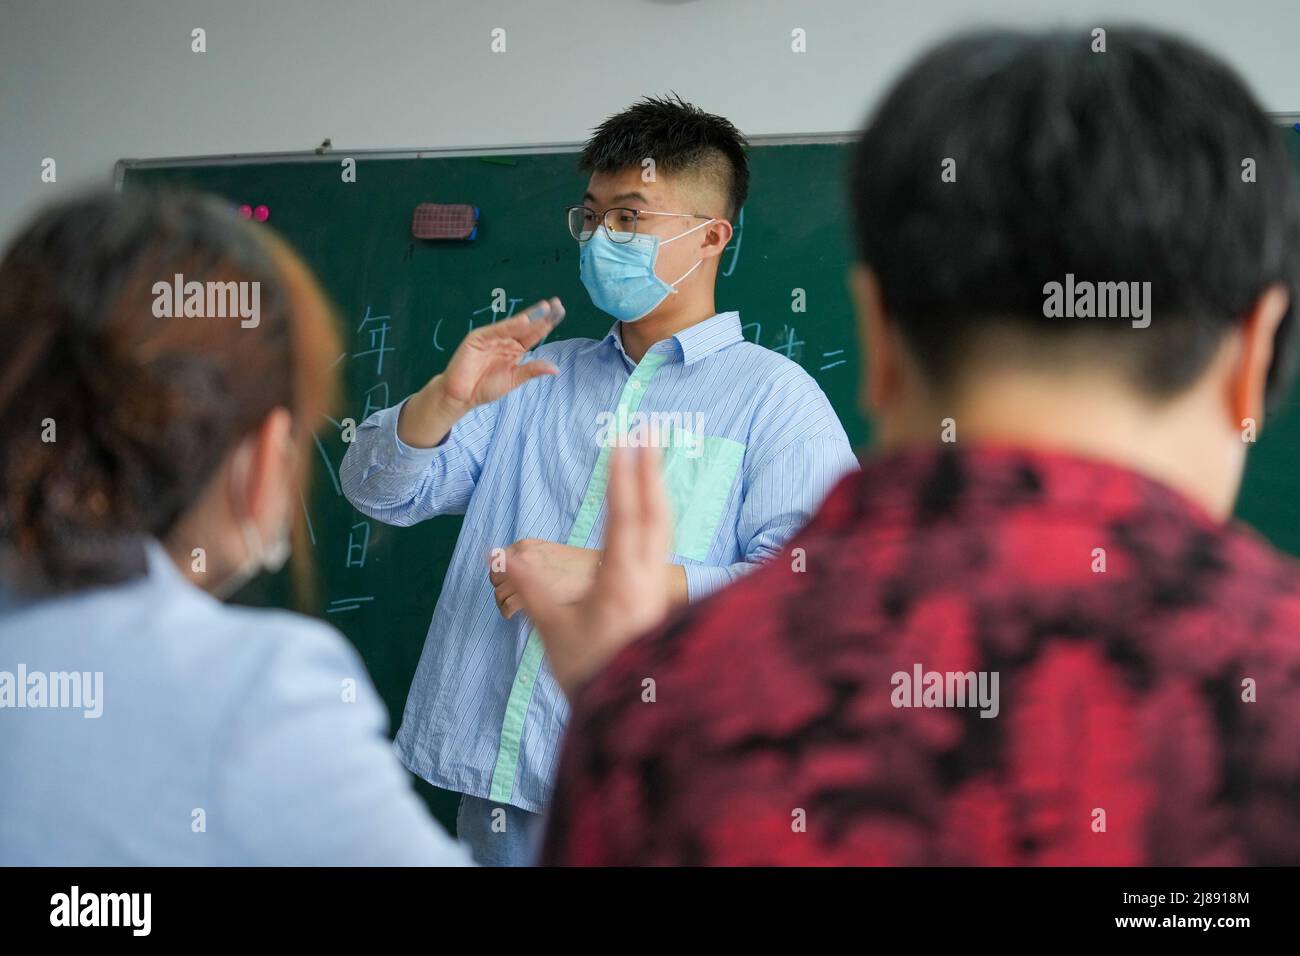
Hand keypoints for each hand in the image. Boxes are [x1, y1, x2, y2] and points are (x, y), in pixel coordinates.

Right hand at [397, 297, 564, 446]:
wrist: (462, 396)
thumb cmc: (485, 388)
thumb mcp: (514, 379)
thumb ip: (532, 370)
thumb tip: (556, 368)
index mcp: (515, 349)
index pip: (534, 334)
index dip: (547, 324)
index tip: (560, 312)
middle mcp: (505, 340)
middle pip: (527, 326)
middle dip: (542, 315)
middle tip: (557, 304)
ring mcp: (492, 338)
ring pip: (513, 326)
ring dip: (529, 316)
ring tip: (545, 308)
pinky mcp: (478, 338)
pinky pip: (496, 330)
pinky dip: (509, 325)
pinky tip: (523, 321)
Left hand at [488, 540, 599, 619]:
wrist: (598, 571)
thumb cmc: (581, 568)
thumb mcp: (551, 553)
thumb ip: (532, 560)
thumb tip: (517, 578)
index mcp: (525, 545)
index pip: (497, 560)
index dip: (500, 576)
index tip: (508, 586)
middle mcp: (521, 555)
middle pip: (494, 577)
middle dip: (500, 589)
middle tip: (510, 600)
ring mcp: (525, 572)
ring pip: (499, 593)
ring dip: (503, 603)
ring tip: (513, 611)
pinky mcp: (531, 592)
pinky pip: (507, 605)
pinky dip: (507, 612)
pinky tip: (514, 616)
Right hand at [509, 445, 672, 697]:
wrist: (635, 717)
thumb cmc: (592, 676)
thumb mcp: (554, 632)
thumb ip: (531, 589)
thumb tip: (502, 553)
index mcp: (622, 583)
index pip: (624, 518)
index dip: (624, 477)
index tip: (625, 441)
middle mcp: (649, 579)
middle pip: (653, 513)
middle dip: (649, 468)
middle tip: (649, 428)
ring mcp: (660, 587)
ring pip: (662, 528)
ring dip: (655, 488)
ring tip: (651, 454)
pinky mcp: (663, 597)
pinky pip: (663, 544)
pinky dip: (658, 515)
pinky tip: (654, 505)